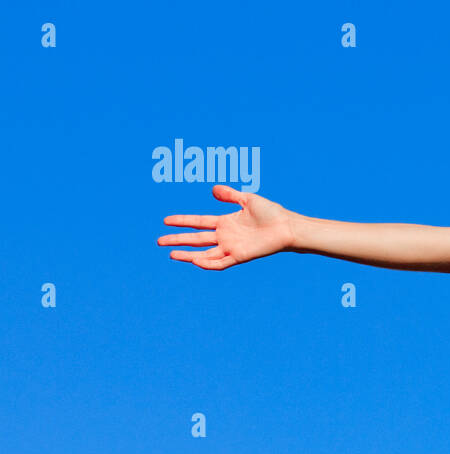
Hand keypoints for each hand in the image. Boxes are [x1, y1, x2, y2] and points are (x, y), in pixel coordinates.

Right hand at [157, 185, 295, 269]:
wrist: (286, 226)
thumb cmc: (271, 213)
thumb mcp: (248, 199)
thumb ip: (230, 195)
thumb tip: (213, 190)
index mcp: (225, 222)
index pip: (198, 221)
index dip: (182, 221)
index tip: (166, 220)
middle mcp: (226, 236)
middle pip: (196, 239)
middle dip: (178, 240)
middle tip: (159, 241)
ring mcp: (231, 247)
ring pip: (204, 253)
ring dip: (188, 255)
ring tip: (171, 254)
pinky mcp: (240, 256)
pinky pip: (220, 263)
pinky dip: (207, 263)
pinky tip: (195, 261)